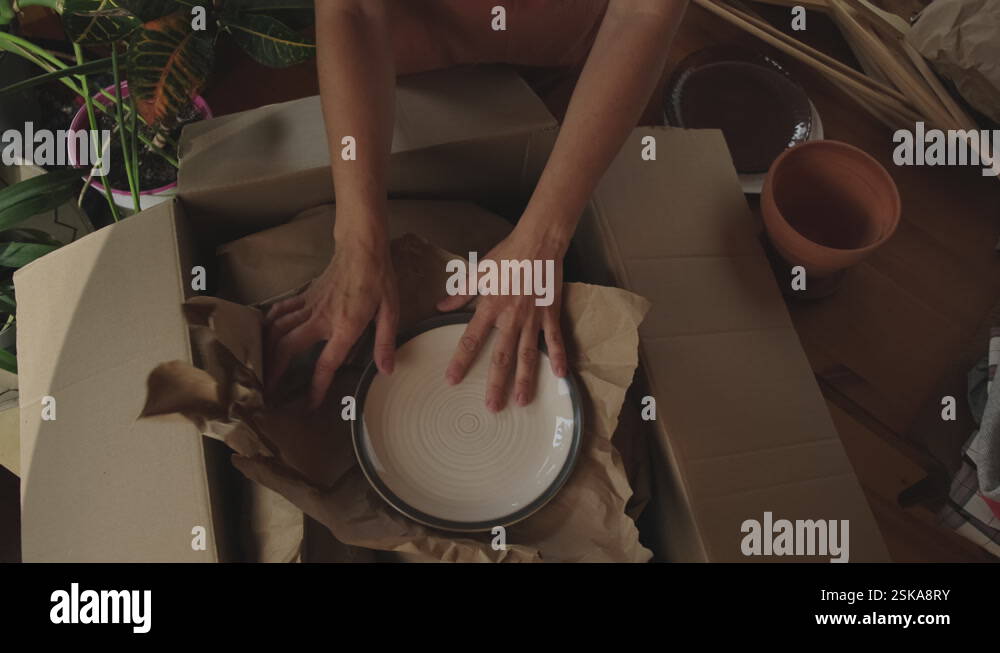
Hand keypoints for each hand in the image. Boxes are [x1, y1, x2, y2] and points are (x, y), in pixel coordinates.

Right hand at [265, 232, 397, 409]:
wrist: (362, 247)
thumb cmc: (378, 279)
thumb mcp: (391, 311)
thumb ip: (385, 342)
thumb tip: (386, 371)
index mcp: (345, 326)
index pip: (326, 364)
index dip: (317, 387)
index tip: (308, 406)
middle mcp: (321, 318)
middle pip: (287, 347)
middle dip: (275, 371)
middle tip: (268, 391)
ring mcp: (309, 305)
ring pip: (277, 330)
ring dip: (267, 352)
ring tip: (261, 371)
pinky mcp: (304, 296)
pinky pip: (280, 312)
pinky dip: (268, 325)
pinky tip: (265, 337)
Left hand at [436, 229, 567, 411]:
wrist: (539, 241)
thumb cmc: (508, 254)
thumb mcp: (479, 271)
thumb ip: (460, 292)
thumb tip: (440, 306)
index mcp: (490, 306)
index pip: (471, 339)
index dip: (461, 360)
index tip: (452, 380)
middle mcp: (510, 317)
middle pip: (502, 356)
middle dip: (497, 384)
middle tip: (492, 407)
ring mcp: (532, 318)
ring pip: (527, 354)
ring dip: (525, 380)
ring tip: (522, 402)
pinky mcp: (550, 314)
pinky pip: (554, 339)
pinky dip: (558, 357)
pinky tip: (560, 376)